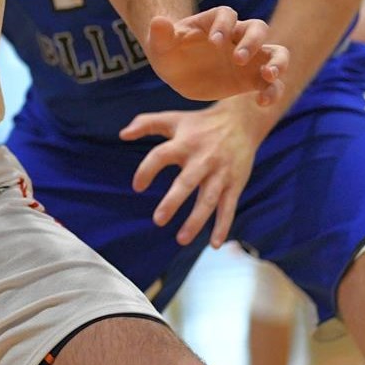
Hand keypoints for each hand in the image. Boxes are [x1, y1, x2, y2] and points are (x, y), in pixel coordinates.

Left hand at [121, 96, 264, 248]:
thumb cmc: (200, 123)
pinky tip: (215, 244)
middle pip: (186, 183)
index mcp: (184, 143)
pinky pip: (228, 208)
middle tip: (158, 220)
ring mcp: (220, 173)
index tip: (137, 187)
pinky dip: (223, 226)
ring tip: (181, 239)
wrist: (242, 122)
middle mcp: (202, 159)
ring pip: (208, 200)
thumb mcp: (173, 119)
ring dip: (196, 221)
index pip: (160, 156)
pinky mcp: (235, 184)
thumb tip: (122, 135)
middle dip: (172, 202)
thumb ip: (146, 124)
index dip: (147, 170)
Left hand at [145, 8, 285, 103]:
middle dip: (253, 41)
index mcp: (214, 23)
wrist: (176, 70)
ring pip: (276, 53)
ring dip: (277, 62)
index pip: (226, 14)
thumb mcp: (160, 44)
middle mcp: (236, 37)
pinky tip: (261, 102)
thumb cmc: (168, 50)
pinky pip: (272, 83)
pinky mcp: (252, 79)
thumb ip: (160, 33)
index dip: (224, 24)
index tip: (215, 41)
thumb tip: (158, 20)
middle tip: (239, 59)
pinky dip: (273, 90)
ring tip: (268, 76)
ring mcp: (248, 57)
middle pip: (258, 28)